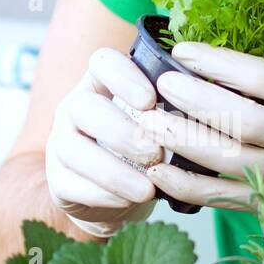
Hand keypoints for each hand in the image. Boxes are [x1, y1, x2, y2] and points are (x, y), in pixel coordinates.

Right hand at [44, 47, 164, 237]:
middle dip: (122, 133)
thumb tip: (205, 116)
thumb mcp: (159, 127)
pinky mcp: (58, 181)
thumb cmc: (146, 151)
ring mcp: (60, 144)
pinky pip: (72, 185)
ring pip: (74, 150)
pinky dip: (103, 195)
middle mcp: (75, 108)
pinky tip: (128, 202)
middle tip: (155, 155)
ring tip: (147, 190)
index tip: (150, 101)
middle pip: (84, 106)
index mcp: (101, 84)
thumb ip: (172, 115)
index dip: (123, 77)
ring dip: (114, 172)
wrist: (118, 196)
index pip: (102, 62)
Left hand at [135, 42, 263, 214]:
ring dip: (182, 143)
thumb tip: (214, 45)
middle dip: (192, 103)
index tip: (181, 51)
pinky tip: (158, 171)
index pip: (260, 79)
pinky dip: (188, 187)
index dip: (216, 64)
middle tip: (158, 88)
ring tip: (146, 124)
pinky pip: (225, 198)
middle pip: (241, 122)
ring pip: (228, 163)